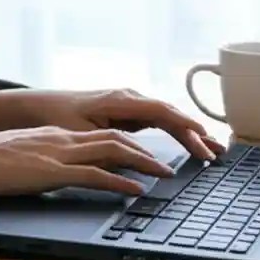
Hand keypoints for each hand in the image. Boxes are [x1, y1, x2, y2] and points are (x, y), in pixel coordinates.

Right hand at [0, 126, 174, 197]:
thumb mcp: (20, 156)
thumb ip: (39, 159)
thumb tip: (47, 171)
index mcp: (55, 135)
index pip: (102, 134)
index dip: (131, 143)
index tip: (150, 154)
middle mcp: (62, 139)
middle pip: (116, 137)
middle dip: (147, 149)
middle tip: (170, 162)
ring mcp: (58, 153)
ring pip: (112, 150)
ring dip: (143, 161)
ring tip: (165, 174)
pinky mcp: (52, 171)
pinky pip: (94, 174)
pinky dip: (120, 181)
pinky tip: (136, 190)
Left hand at [22, 88, 226, 160]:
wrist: (43, 107)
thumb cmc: (59, 117)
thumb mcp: (80, 133)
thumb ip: (106, 144)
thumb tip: (133, 160)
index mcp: (119, 100)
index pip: (159, 110)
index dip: (183, 123)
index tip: (203, 136)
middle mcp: (129, 98)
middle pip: (170, 115)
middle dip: (195, 133)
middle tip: (216, 153)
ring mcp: (131, 104)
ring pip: (168, 118)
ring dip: (190, 134)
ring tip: (213, 150)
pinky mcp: (130, 113)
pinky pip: (160, 122)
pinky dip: (177, 133)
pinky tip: (193, 145)